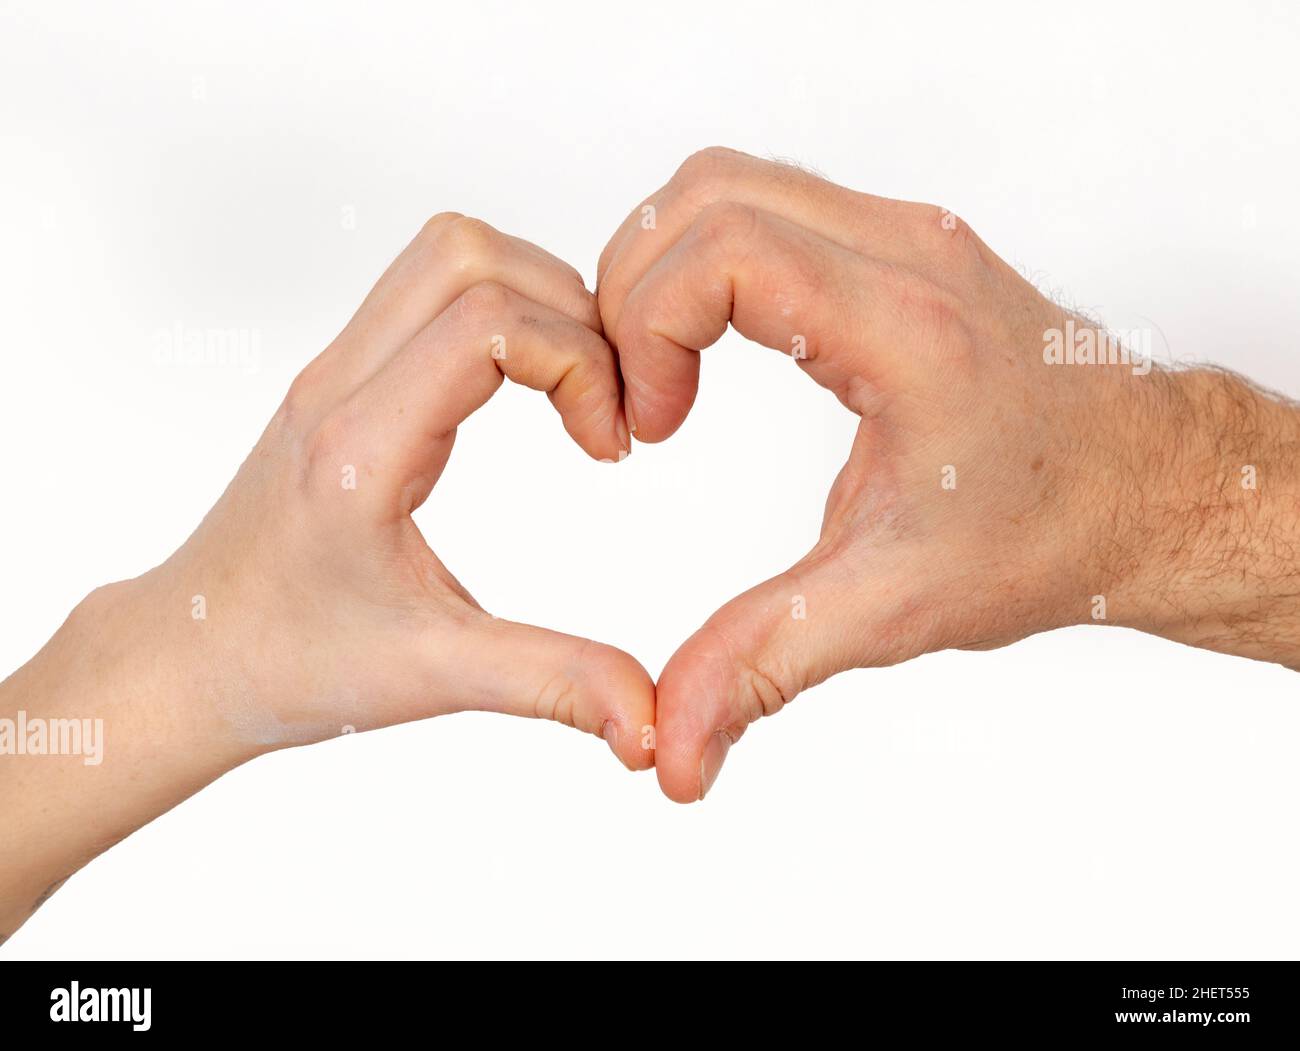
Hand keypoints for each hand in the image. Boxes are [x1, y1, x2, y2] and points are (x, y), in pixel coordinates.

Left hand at [2, 214, 650, 938]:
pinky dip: (500, 312)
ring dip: (534, 298)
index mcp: (361, 449)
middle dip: (568, 310)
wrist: (191, 655)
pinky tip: (525, 392)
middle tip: (602, 401)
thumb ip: (552, 684)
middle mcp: (339, 387)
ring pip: (446, 252)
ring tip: (573, 390)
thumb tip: (651, 720)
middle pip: (467, 251)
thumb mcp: (434, 675)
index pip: (488, 322)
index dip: (581, 361)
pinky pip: (428, 290)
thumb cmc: (289, 663)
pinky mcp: (341, 377)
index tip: (607, 444)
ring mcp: (333, 372)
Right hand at [597, 147, 1299, 801]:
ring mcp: (908, 236)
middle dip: (631, 293)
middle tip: (638, 395)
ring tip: (662, 371)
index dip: (648, 327)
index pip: (724, 249)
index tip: (651, 422)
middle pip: (706, 195)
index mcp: (905, 330)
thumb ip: (765, 665)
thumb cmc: (1051, 531)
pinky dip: (707, 261)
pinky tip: (712, 346)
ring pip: (730, 184)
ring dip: (663, 268)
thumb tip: (675, 746)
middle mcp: (908, 254)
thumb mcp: (894, 606)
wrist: (1150, 489)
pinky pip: (769, 204)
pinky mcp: (902, 243)